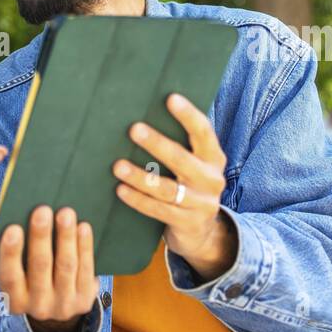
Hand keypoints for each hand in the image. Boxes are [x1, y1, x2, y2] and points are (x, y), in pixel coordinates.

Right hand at [0, 206, 97, 331]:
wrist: (58, 306)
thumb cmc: (26, 281)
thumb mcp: (7, 280)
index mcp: (14, 301)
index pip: (9, 276)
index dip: (11, 253)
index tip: (13, 228)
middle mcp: (39, 307)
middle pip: (40, 267)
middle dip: (41, 237)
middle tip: (42, 210)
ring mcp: (65, 305)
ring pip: (65, 266)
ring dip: (66, 237)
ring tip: (65, 212)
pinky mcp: (86, 299)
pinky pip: (86, 269)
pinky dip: (84, 247)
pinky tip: (83, 227)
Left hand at [111, 93, 235, 280]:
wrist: (203, 233)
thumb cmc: (189, 187)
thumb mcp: (193, 167)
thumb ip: (180, 146)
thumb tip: (143, 117)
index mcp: (214, 158)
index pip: (204, 132)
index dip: (188, 115)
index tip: (170, 98)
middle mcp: (212, 179)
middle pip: (183, 160)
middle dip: (158, 144)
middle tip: (134, 129)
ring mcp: (202, 204)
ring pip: (167, 188)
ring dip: (140, 176)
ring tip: (117, 165)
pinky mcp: (188, 223)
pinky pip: (159, 210)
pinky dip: (138, 200)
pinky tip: (120, 190)